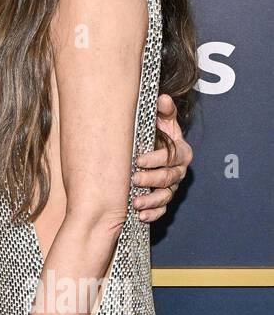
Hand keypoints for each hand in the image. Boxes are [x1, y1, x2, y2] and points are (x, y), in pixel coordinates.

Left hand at [131, 93, 192, 222]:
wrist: (148, 149)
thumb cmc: (154, 133)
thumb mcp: (161, 120)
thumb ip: (164, 110)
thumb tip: (162, 99)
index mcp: (180, 151)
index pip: (171, 156)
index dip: (156, 159)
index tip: (139, 159)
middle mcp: (178, 170)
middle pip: (168, 178)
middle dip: (151, 179)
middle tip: (134, 179)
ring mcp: (171, 187)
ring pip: (165, 196)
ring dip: (150, 201)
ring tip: (135, 203)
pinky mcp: (163, 200)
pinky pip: (161, 210)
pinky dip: (152, 214)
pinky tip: (140, 216)